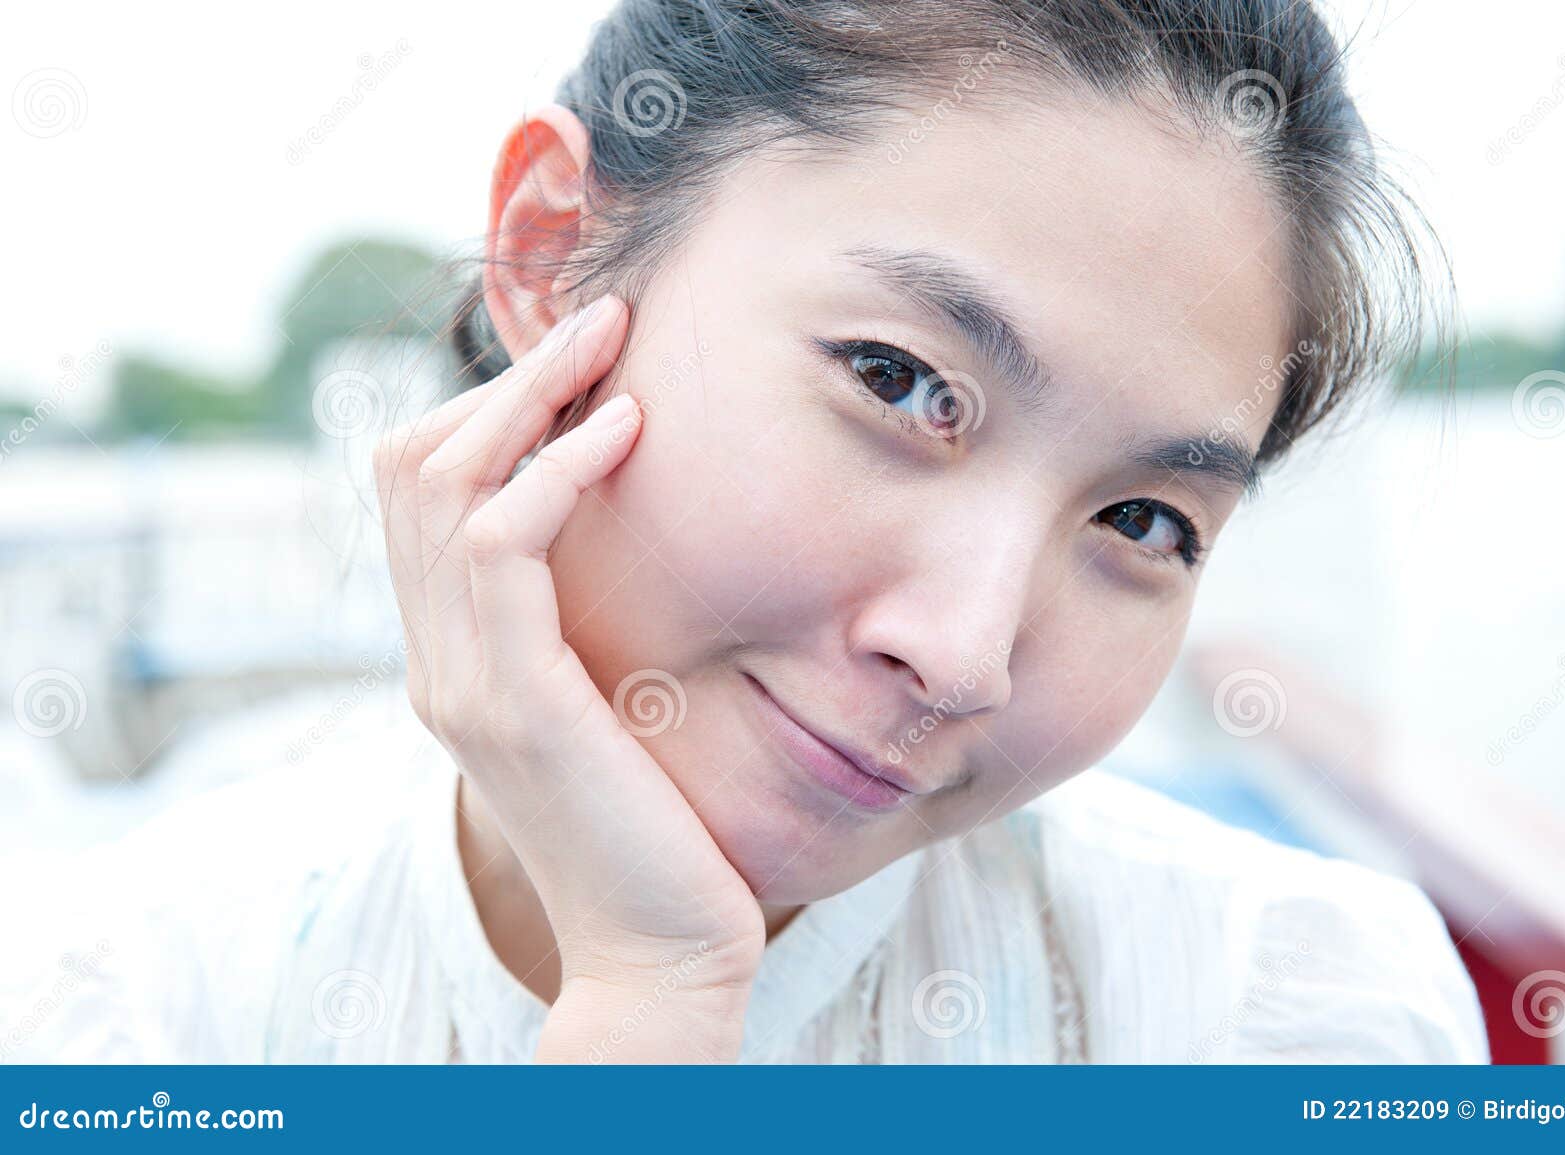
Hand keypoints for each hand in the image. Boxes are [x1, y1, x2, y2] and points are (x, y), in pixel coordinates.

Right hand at [373, 295, 765, 1053]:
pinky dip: (559, 469)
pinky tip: (628, 434)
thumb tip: (622, 533)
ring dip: (533, 395)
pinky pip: (502, 543)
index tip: (584, 364)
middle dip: (509, 377)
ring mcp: (460, 678)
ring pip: (446, 485)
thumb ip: (580, 625)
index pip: (421, 490)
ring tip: (614, 343)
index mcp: (453, 651)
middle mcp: (435, 657)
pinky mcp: (513, 700)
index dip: (490, 407)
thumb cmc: (656, 819)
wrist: (657, 947)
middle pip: (414, 465)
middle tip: (601, 321)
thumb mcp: (606, 700)